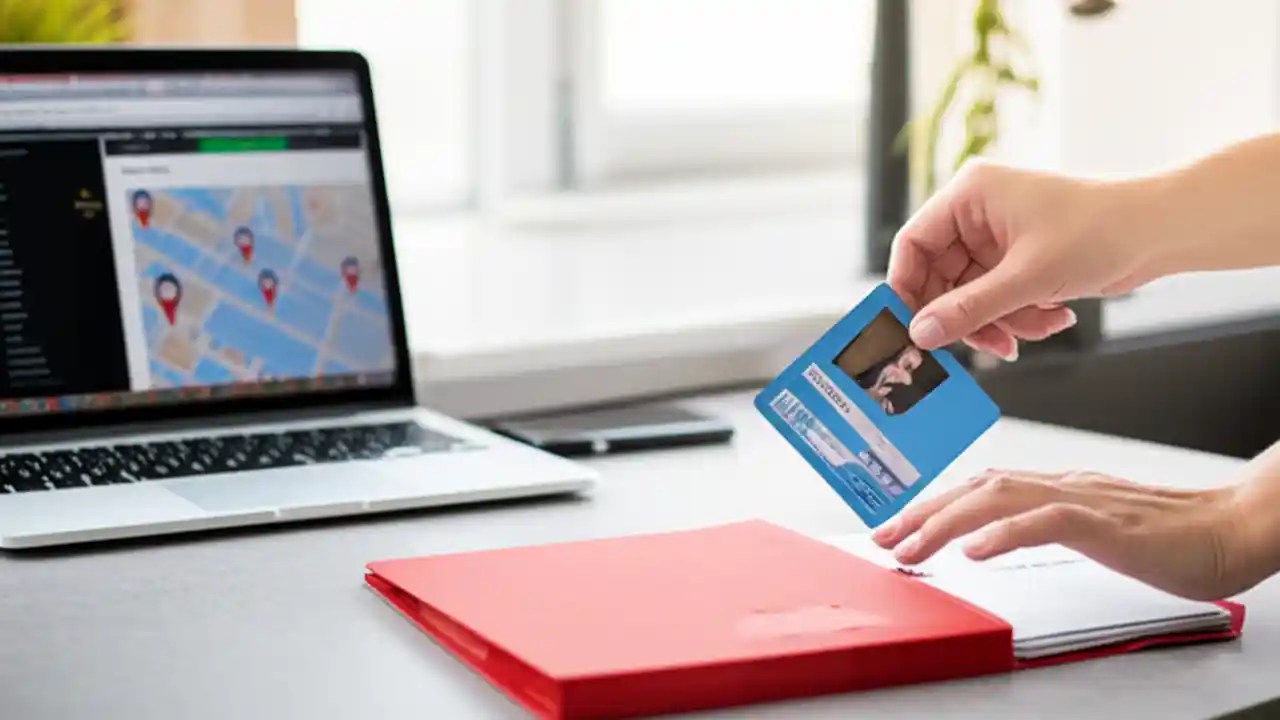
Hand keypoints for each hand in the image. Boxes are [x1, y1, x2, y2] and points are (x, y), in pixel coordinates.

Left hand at [871, 469, 1254, 600]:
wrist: (1233, 529)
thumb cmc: (1170, 533)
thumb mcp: (1094, 526)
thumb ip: (1049, 522)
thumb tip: (1001, 533)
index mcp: (1057, 486)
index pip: (981, 487)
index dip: (934, 503)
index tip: (897, 526)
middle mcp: (1061, 484)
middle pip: (977, 488)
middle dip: (923, 512)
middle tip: (884, 537)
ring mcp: (1083, 499)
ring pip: (999, 499)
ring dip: (946, 522)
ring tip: (910, 546)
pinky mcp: (1107, 523)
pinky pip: (1047, 522)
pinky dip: (1005, 533)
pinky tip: (975, 550)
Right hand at [888, 161, 1161, 358]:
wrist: (1159, 232)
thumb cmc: (1099, 231)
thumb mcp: (1026, 279)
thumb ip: (968, 309)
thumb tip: (921, 334)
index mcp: (969, 195)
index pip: (913, 244)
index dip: (906, 288)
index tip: (908, 327)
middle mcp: (977, 212)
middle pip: (939, 277)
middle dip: (963, 315)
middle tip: (978, 345)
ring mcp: (996, 237)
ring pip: (969, 295)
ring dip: (996, 321)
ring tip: (1029, 331)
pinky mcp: (1017, 259)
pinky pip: (995, 299)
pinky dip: (1017, 316)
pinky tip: (1051, 318)